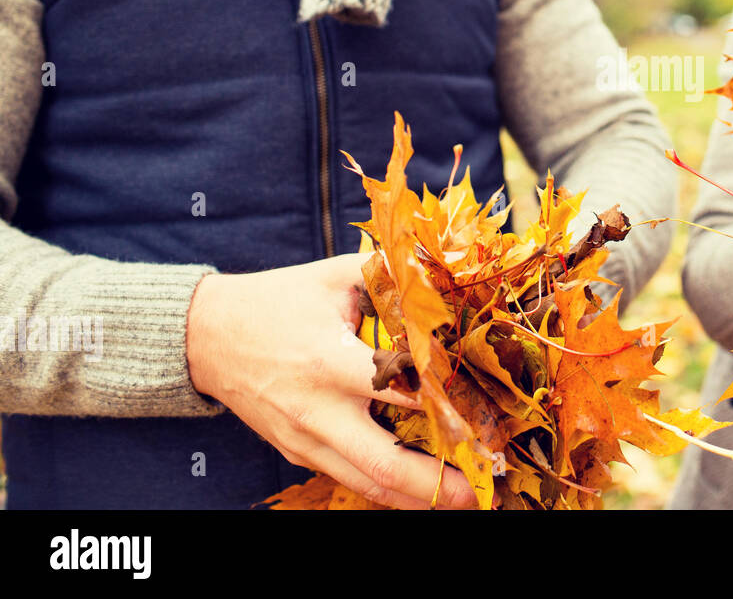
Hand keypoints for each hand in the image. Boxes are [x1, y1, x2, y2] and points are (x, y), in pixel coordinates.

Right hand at [186, 253, 477, 508]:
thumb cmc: (279, 300)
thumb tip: (446, 273)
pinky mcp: (296, 452)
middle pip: (383, 464)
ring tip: (458, 500)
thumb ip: (389, 274)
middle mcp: (316, 409)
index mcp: (329, 360)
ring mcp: (304, 438)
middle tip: (479, 494)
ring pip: (366, 484)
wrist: (208, 335)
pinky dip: (383, 487)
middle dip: (436, 485)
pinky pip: (346, 477)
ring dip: (414, 498)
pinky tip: (418, 489)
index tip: (484, 421)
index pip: (398, 391)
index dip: (444, 408)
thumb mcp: (334, 275)